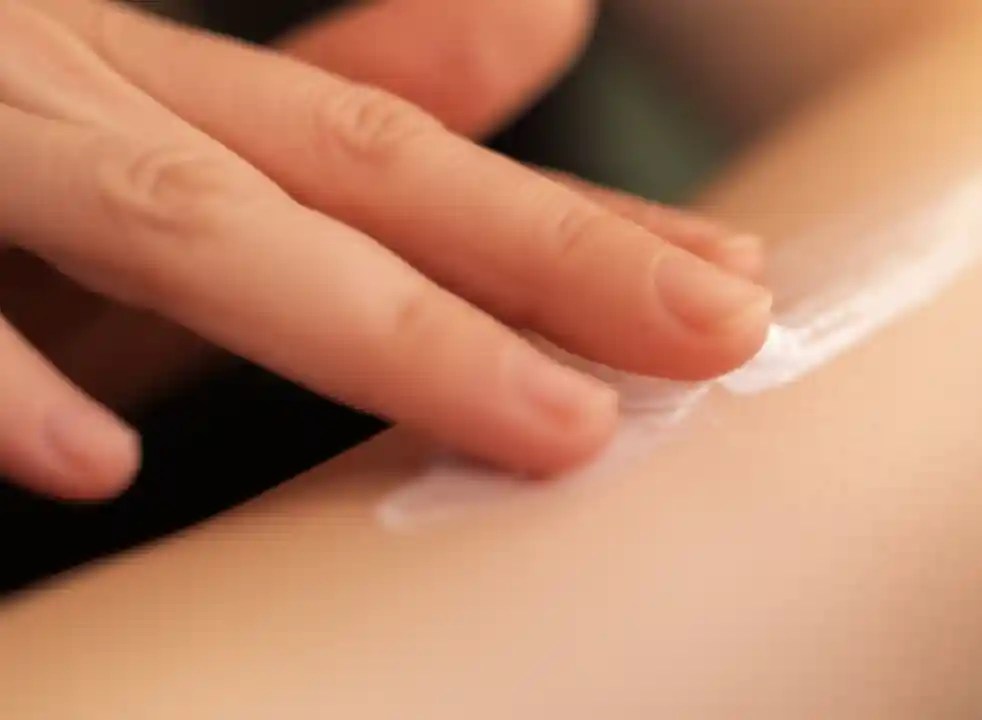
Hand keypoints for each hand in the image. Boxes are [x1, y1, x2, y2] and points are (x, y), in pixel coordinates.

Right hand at [0, 0, 771, 499]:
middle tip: (725, 327)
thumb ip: (332, 90)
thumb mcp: (140, 123)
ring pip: (185, 223)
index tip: (725, 288)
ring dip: (379, 328)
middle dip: (550, 256)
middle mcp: (79, 87)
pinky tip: (82, 464)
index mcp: (153, 87)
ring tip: (555, 425)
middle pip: (354, 172)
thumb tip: (542, 14)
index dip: (574, 227)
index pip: (404, 159)